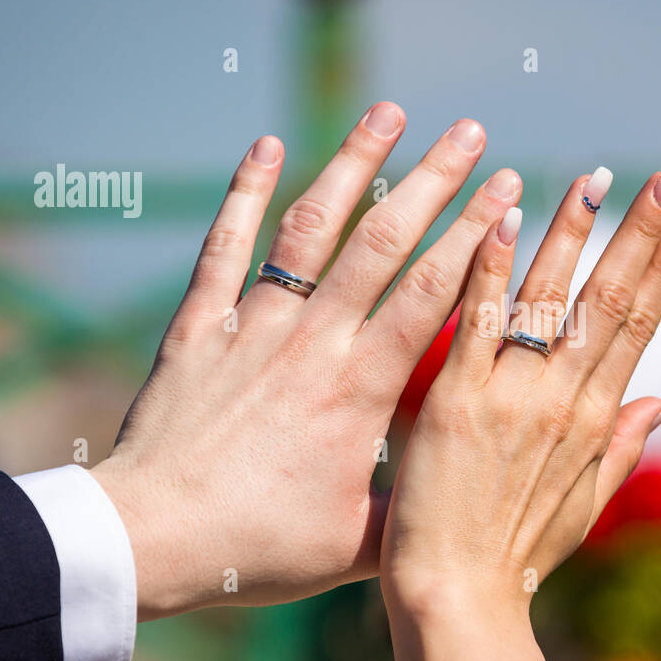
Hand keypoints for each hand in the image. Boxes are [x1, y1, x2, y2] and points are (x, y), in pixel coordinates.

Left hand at [90, 103, 522, 619]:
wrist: (149, 541)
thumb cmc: (258, 548)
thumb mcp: (359, 547)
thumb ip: (420, 513)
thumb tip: (473, 495)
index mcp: (361, 390)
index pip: (433, 293)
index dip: (477, 234)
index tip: (511, 188)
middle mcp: (313, 343)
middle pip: (383, 242)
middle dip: (434, 179)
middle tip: (473, 131)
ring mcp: (253, 327)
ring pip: (311, 229)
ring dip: (352, 165)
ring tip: (390, 112)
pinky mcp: (199, 327)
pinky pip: (224, 247)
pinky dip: (244, 193)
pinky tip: (266, 145)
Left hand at [380, 165, 660, 660]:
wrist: (459, 602)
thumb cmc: (515, 560)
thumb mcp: (584, 507)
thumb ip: (623, 448)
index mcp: (594, 420)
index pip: (640, 325)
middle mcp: (564, 400)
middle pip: (611, 301)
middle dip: (642, 234)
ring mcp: (512, 397)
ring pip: (550, 299)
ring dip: (572, 233)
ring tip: (592, 178)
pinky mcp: (456, 401)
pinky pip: (476, 321)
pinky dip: (491, 268)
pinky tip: (501, 215)